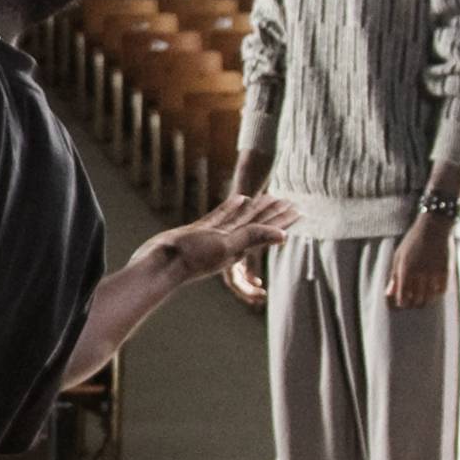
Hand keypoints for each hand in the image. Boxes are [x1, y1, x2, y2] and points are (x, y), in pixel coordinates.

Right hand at [166, 194, 292, 287]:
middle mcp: (231, 242)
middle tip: (290, 201)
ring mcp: (215, 236)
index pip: (267, 230)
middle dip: (274, 213)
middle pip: (258, 223)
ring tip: (269, 196)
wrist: (161, 264)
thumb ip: (253, 237)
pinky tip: (240, 198)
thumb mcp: (227, 246)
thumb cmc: (192, 258)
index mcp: (240, 246)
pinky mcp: (200, 230)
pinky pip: (223, 215)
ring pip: (242, 218)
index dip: (283, 220)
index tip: (299, 211)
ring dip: (257, 208)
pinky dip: (233, 206)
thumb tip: (284, 235)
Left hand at [388, 210, 454, 313]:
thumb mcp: (398, 256)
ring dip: (425, 300)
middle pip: (417, 300)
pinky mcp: (445, 271)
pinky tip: (433, 290)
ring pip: (429, 298)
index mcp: (405, 270)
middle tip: (412, 302)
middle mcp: (419, 274)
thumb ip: (394, 276)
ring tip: (422, 297)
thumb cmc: (412, 241)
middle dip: (413, 304)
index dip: (402, 303)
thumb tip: (388, 294)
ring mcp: (433, 273)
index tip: (402, 302)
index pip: (403, 297)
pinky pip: (441, 291)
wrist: (433, 227)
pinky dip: (436, 294)